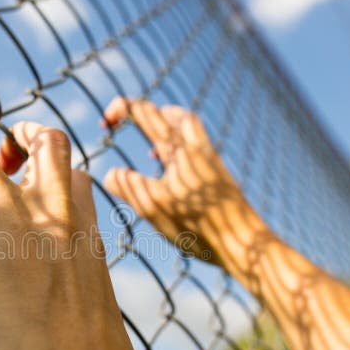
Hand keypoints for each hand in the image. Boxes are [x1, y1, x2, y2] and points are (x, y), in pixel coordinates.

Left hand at [0, 120, 140, 349]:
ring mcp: (7, 222)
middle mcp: (51, 216)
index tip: (26, 184)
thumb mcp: (97, 325)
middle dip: (5, 139)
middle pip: (34, 143)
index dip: (48, 170)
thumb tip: (79, 332)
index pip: (72, 174)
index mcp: (85, 237)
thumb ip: (81, 306)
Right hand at [102, 98, 250, 266]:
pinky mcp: (218, 176)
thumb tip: (113, 173)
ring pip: (187, 129)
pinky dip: (178, 150)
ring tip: (151, 150)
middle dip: (146, 113)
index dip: (121, 108)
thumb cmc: (197, 226)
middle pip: (171, 113)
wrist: (244, 242)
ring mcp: (209, 161)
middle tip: (128, 125)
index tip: (105, 125)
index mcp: (176, 149)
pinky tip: (173, 175)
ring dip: (165, 130)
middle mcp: (195, 148)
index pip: (145, 110)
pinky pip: (196, 149)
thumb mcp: (154, 208)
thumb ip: (128, 186)